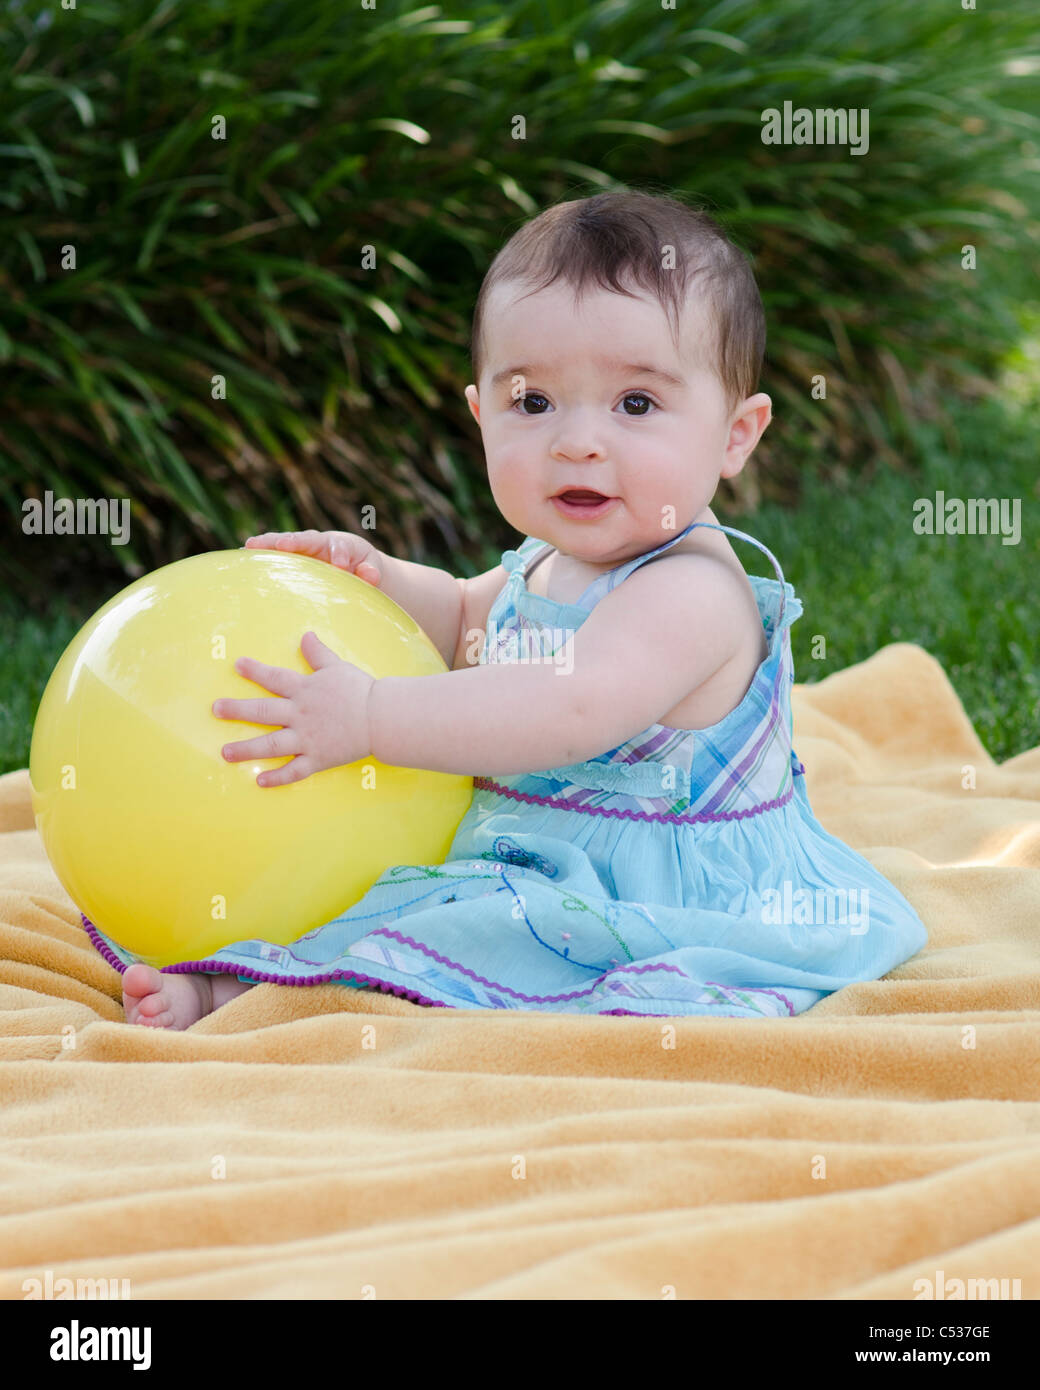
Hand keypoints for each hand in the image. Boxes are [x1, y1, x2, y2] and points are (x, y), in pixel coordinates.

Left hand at [212, 631, 374, 786]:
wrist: (382, 718)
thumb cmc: (361, 691)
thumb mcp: (338, 667)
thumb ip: (318, 654)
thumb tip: (306, 636)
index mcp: (304, 690)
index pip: (274, 678)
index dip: (254, 670)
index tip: (237, 665)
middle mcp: (300, 714)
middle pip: (263, 711)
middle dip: (237, 710)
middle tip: (216, 709)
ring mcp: (307, 739)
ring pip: (271, 745)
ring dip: (247, 749)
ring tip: (225, 753)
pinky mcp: (318, 758)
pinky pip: (294, 771)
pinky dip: (278, 777)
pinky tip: (260, 781)